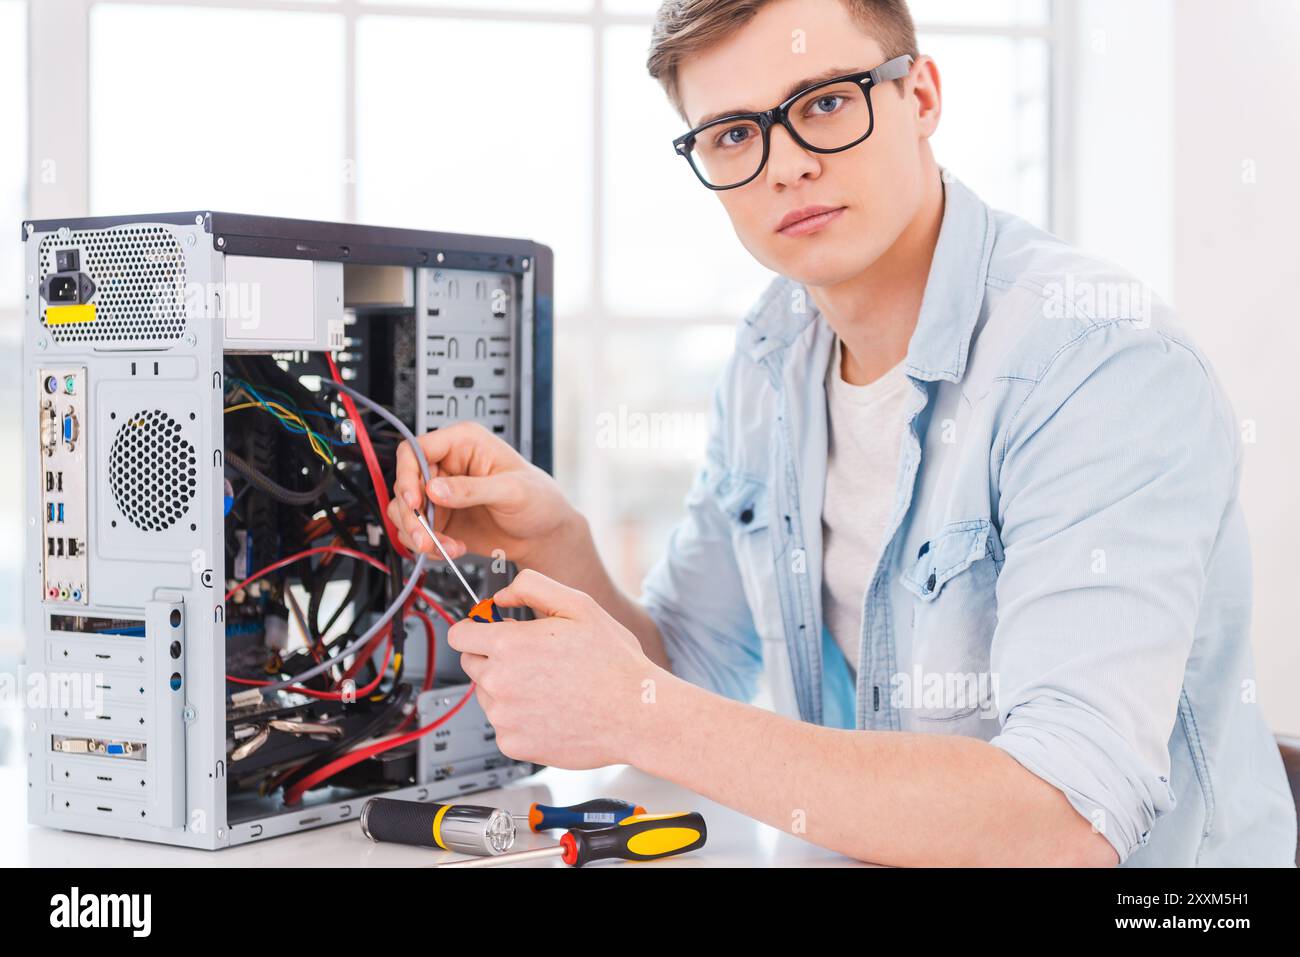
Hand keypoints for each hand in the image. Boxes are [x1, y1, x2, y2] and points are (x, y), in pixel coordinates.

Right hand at [388, 421, 576, 565]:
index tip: (415, 501)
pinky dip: (427, 545)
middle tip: (424, 537)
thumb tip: (435, 489)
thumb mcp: (511, 491)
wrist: (544, 534)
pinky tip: (452, 550)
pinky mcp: (441, 518)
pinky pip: (416, 531)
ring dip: (418, 533)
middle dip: (411, 514)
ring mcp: (441, 494)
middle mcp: (447, 466)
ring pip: (405, 510)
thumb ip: (472, 489)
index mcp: (464, 443)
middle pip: (405, 483)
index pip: (415, 450)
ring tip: (443, 548)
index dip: (408, 474)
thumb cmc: (539, 500)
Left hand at [446, 569, 662, 768]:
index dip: (475, 628)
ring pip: (487, 695)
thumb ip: (531, 587)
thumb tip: (501, 596)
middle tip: (531, 657)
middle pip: (470, 664)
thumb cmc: (613, 662)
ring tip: (548, 685)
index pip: (459, 635)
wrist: (635, 713)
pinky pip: (503, 725)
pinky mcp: (513, 744)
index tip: (489, 631)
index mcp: (509, 645)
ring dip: (506, 688)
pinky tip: (550, 709)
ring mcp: (504, 717)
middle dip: (493, 656)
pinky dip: (519, 718)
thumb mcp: (578, 605)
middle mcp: (499, 682)